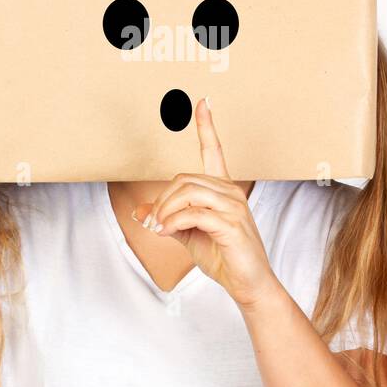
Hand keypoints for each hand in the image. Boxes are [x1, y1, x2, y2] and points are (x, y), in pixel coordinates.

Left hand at [133, 99, 278, 308]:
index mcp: (222, 190)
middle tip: (153, 223)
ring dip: (165, 211)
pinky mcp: (232, 224)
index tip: (202, 102)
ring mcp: (234, 206)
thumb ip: (166, 219)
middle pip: (184, 179)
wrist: (247, 284)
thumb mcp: (187, 235)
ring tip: (159, 228)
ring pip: (188, 193)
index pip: (214, 150)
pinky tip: (167, 232)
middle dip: (162, 200)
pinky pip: (194, 214)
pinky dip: (174, 222)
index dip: (207, 126)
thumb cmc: (222, 257)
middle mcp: (230, 192)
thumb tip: (138, 212)